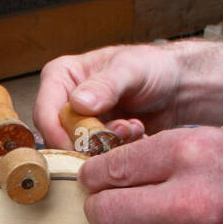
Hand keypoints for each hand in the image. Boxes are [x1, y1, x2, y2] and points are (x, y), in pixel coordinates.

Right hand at [33, 44, 183, 149]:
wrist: (177, 86)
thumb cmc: (153, 67)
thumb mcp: (130, 70)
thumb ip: (106, 86)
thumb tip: (79, 103)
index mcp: (61, 77)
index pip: (45, 113)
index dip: (58, 134)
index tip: (81, 146)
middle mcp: (64, 101)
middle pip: (59, 136)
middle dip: (89, 141)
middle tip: (120, 131)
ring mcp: (80, 123)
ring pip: (78, 149)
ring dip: (106, 146)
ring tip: (132, 127)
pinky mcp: (96, 140)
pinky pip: (96, 156)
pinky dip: (116, 150)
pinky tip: (135, 132)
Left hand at [80, 124, 222, 223]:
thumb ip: (174, 152)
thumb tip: (125, 165)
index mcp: (192, 153)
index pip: (111, 169)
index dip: (94, 174)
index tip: (93, 177)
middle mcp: (191, 201)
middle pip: (107, 213)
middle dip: (100, 206)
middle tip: (107, 202)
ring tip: (145, 221)